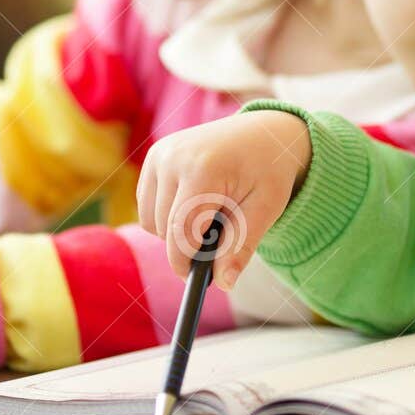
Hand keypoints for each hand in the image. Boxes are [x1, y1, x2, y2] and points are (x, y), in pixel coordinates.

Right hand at [136, 110, 312, 288]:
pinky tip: (194, 204)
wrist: (263, 132)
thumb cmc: (268, 170)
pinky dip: (165, 215)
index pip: (181, 232)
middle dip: (188, 244)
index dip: (187, 263)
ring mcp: (160, 154)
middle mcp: (174, 158)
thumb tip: (224, 283)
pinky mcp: (154, 156)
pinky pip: (146, 206)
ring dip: (174, 231)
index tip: (198, 278)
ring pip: (151, 221)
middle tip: (220, 233)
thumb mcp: (266, 208)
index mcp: (204, 169)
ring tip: (209, 216)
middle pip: (164, 230)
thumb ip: (241, 245)